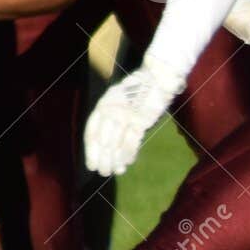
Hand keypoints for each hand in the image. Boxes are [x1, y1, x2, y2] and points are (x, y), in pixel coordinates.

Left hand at [83, 56, 185, 175]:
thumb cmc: (138, 91)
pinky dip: (129, 154)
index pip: (91, 133)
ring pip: (116, 144)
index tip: (92, 165)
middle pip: (103, 142)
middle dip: (103, 159)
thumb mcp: (118, 101)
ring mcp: (125, 114)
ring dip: (115, 160)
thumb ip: (111, 119)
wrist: (158, 77)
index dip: (90, 152)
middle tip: (104, 172)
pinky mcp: (140, 118)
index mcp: (102, 104)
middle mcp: (111, 110)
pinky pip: (131, 142)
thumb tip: (106, 147)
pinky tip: (128, 162)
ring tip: (116, 171)